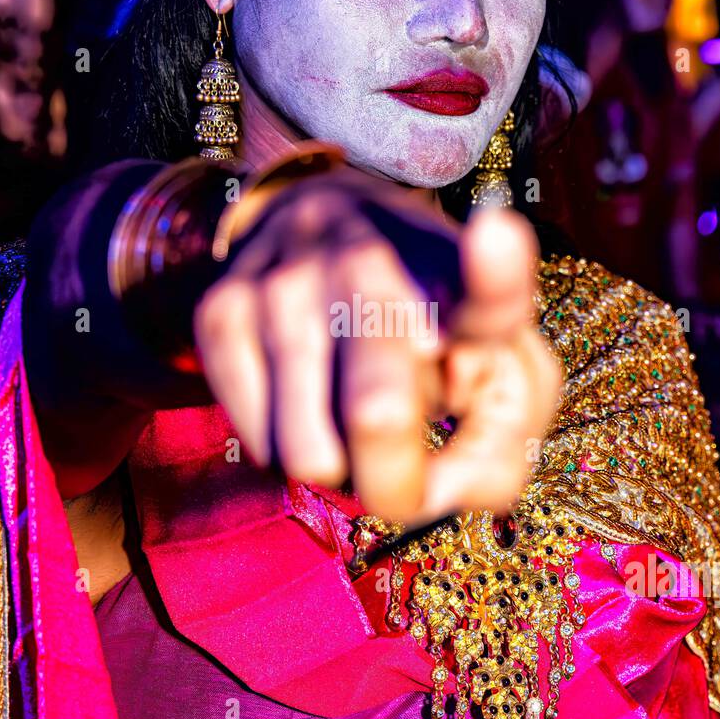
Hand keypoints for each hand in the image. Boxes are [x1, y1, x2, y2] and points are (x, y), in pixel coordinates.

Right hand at [193, 169, 561, 525]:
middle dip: (396, 484)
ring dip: (340, 466)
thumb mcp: (498, 377)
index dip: (497, 270)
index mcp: (456, 278)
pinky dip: (288, 449)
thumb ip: (497, 453)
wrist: (319, 222)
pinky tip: (307, 399)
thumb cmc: (431, 325)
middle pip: (377, 415)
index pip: (484, 282)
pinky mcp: (222, 311)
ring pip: (310, 456)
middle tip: (401, 469)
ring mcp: (287, 283)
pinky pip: (260, 448)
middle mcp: (370, 264)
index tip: (497, 236)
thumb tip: (431, 496)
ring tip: (350, 410)